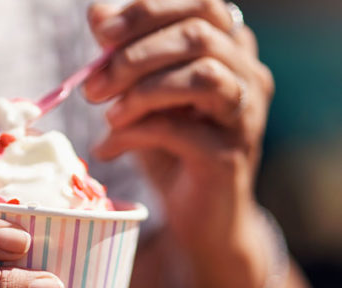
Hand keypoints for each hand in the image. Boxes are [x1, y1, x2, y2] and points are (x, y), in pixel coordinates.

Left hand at [84, 0, 273, 253]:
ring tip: (108, 116)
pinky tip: (108, 148)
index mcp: (230, 49)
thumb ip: (125, 55)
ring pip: (201, 76)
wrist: (197, 213)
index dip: (149, 11)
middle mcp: (248, 75)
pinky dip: (135, 134)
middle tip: (93, 86)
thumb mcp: (142, 95)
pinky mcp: (229, 155)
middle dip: (134, 55)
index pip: (201, 5)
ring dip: (141, 91)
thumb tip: (98, 14)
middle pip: (199, 35)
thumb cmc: (169, 147)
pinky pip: (179, 130)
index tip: (101, 31)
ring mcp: (245, 116)